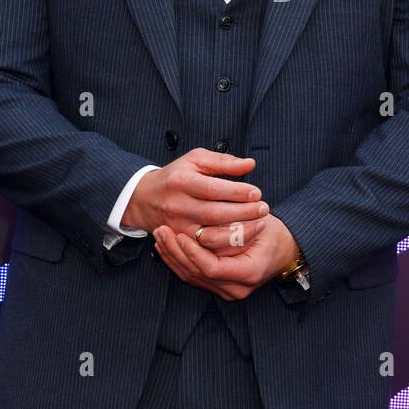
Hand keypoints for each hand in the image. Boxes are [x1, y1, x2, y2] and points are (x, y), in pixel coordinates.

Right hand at [125, 148, 268, 239]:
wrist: (144, 198)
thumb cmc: (176, 176)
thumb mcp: (195, 160)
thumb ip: (223, 161)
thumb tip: (250, 164)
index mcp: (181, 181)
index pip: (213, 188)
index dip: (237, 192)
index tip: (257, 192)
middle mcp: (178, 205)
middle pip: (214, 213)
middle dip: (243, 213)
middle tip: (263, 209)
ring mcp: (178, 226)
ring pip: (211, 236)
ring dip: (239, 233)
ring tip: (259, 225)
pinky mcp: (181, 240)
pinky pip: (207, 248)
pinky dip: (227, 245)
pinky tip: (244, 238)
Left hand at [153, 214, 299, 300]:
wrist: (285, 249)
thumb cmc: (273, 232)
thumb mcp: (258, 225)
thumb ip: (233, 230)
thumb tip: (202, 232)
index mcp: (248, 274)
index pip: (211, 268)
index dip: (192, 252)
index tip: (179, 234)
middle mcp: (236, 288)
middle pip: (197, 274)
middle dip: (175, 252)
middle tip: (161, 230)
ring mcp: (227, 291)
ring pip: (191, 277)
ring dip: (172, 256)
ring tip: (159, 236)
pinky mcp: (219, 287)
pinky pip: (194, 276)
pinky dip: (179, 261)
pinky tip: (166, 247)